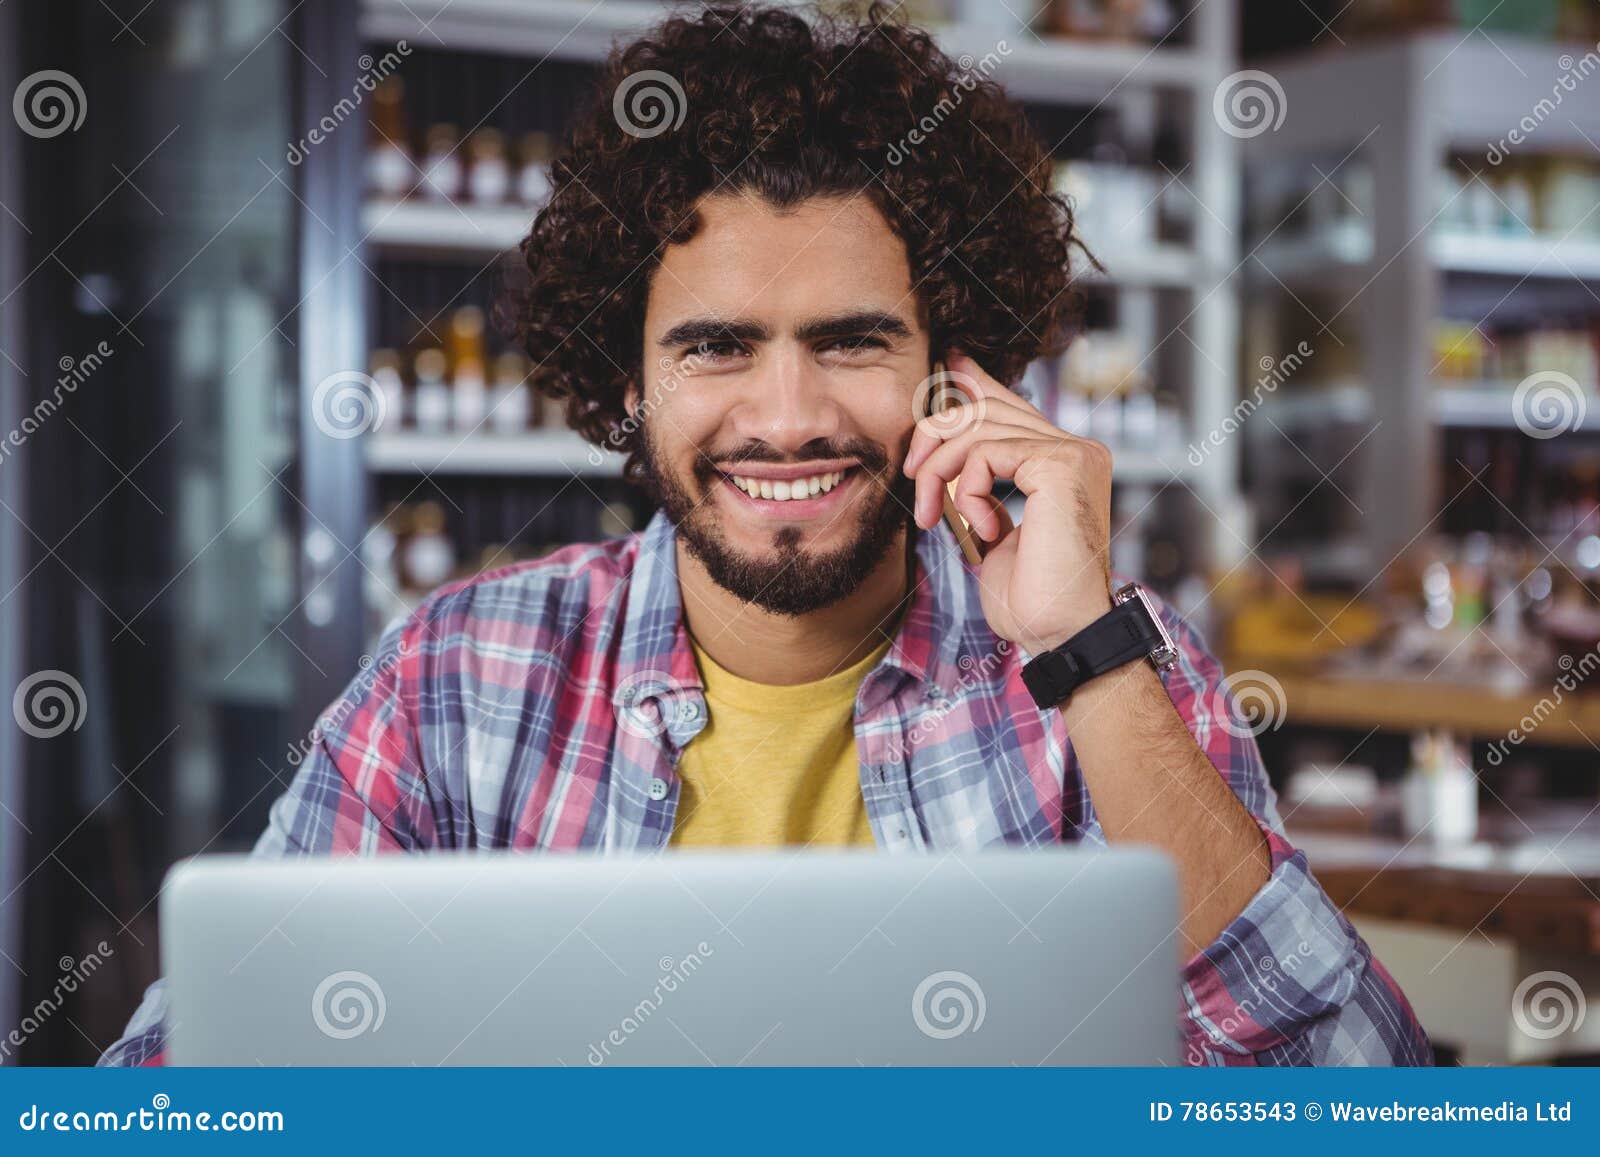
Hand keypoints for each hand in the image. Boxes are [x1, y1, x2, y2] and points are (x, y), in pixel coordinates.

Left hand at [902, 350, 1112, 653]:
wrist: (1059, 633)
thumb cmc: (1030, 599)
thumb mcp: (992, 534)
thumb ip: (981, 493)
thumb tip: (952, 462)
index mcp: (1064, 462)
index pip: (1012, 405)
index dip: (976, 381)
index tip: (946, 364)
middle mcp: (1076, 449)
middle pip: (989, 406)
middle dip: (936, 433)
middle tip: (912, 475)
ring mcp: (1073, 454)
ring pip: (979, 427)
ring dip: (939, 472)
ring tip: (934, 516)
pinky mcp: (1062, 464)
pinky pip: (987, 452)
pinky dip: (967, 487)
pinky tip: (977, 525)